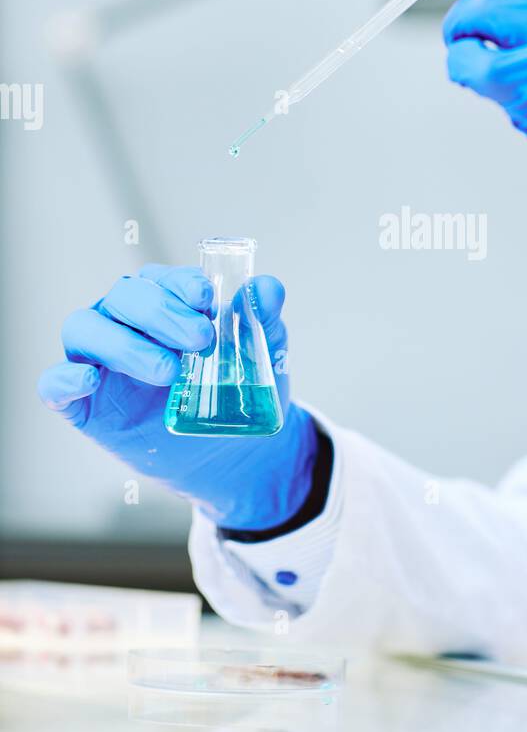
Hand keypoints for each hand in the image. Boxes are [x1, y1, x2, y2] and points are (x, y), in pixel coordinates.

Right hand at [37, 265, 318, 531]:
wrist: (229, 453)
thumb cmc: (238, 389)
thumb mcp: (261, 355)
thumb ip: (262, 319)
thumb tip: (269, 288)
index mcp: (162, 301)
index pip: (159, 278)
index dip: (180, 283)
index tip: (208, 300)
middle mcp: (122, 321)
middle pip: (123, 296)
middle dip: (161, 313)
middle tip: (202, 341)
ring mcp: (97, 360)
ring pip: (85, 328)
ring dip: (124, 345)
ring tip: (170, 373)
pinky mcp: (83, 404)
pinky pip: (53, 384)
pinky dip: (63, 379)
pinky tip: (88, 382)